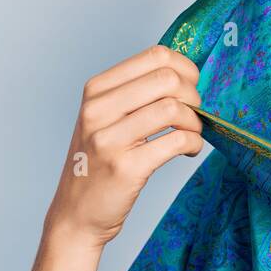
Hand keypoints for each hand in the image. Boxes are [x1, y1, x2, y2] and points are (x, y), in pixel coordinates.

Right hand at [45, 45, 203, 247]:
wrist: (76, 214)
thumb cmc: (99, 164)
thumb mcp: (105, 119)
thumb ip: (136, 94)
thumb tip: (186, 76)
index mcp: (96, 90)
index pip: (155, 56)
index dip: (185, 68)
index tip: (191, 87)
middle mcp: (98, 110)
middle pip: (167, 79)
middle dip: (193, 96)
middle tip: (194, 115)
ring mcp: (109, 139)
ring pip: (173, 109)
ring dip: (195, 123)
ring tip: (192, 135)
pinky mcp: (126, 167)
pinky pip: (176, 141)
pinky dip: (193, 144)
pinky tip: (188, 151)